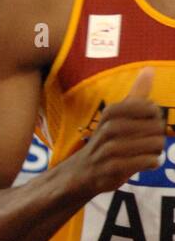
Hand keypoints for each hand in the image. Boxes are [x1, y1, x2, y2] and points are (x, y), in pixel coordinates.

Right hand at [78, 68, 166, 194]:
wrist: (82, 171)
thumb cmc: (107, 140)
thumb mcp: (119, 116)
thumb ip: (136, 95)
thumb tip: (149, 69)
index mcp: (110, 113)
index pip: (140, 106)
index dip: (152, 113)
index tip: (154, 119)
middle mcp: (105, 130)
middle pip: (143, 126)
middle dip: (156, 133)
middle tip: (159, 138)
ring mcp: (104, 150)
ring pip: (138, 145)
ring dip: (153, 148)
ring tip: (158, 150)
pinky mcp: (107, 169)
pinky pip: (131, 164)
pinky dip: (147, 162)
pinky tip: (154, 162)